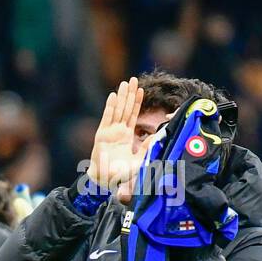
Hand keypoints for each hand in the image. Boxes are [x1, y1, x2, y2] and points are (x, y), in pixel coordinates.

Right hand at [87, 77, 153, 197]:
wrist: (105, 181)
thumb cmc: (121, 174)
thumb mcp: (140, 160)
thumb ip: (149, 148)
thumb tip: (159, 136)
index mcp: (126, 137)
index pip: (132, 116)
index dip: (136, 103)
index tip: (141, 90)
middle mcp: (117, 132)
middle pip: (125, 109)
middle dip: (129, 94)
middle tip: (133, 79)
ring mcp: (109, 132)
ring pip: (117, 110)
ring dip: (122, 96)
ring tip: (125, 83)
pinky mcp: (102, 135)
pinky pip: (107, 118)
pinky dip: (111, 107)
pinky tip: (114, 96)